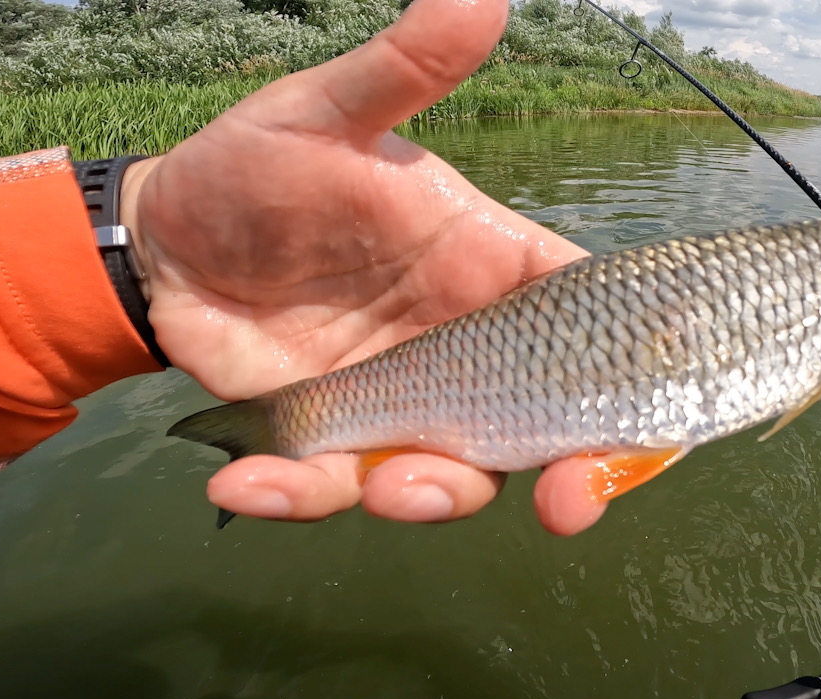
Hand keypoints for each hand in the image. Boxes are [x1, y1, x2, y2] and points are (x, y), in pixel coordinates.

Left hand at [120, 0, 608, 534]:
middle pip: (545, 427)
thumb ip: (404, 70)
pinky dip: (297, 497)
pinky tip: (248, 486)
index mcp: (488, 271)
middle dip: (568, 477)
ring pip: (450, 474)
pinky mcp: (328, 438)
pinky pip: (330, 484)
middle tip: (567, 507)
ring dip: (434, 496)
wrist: (171, 234)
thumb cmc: (264, 164)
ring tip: (391, 489)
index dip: (630, 375)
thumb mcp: (328, 113)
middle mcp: (461, 350)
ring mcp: (400, 403)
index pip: (583, 326)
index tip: (649, 416)